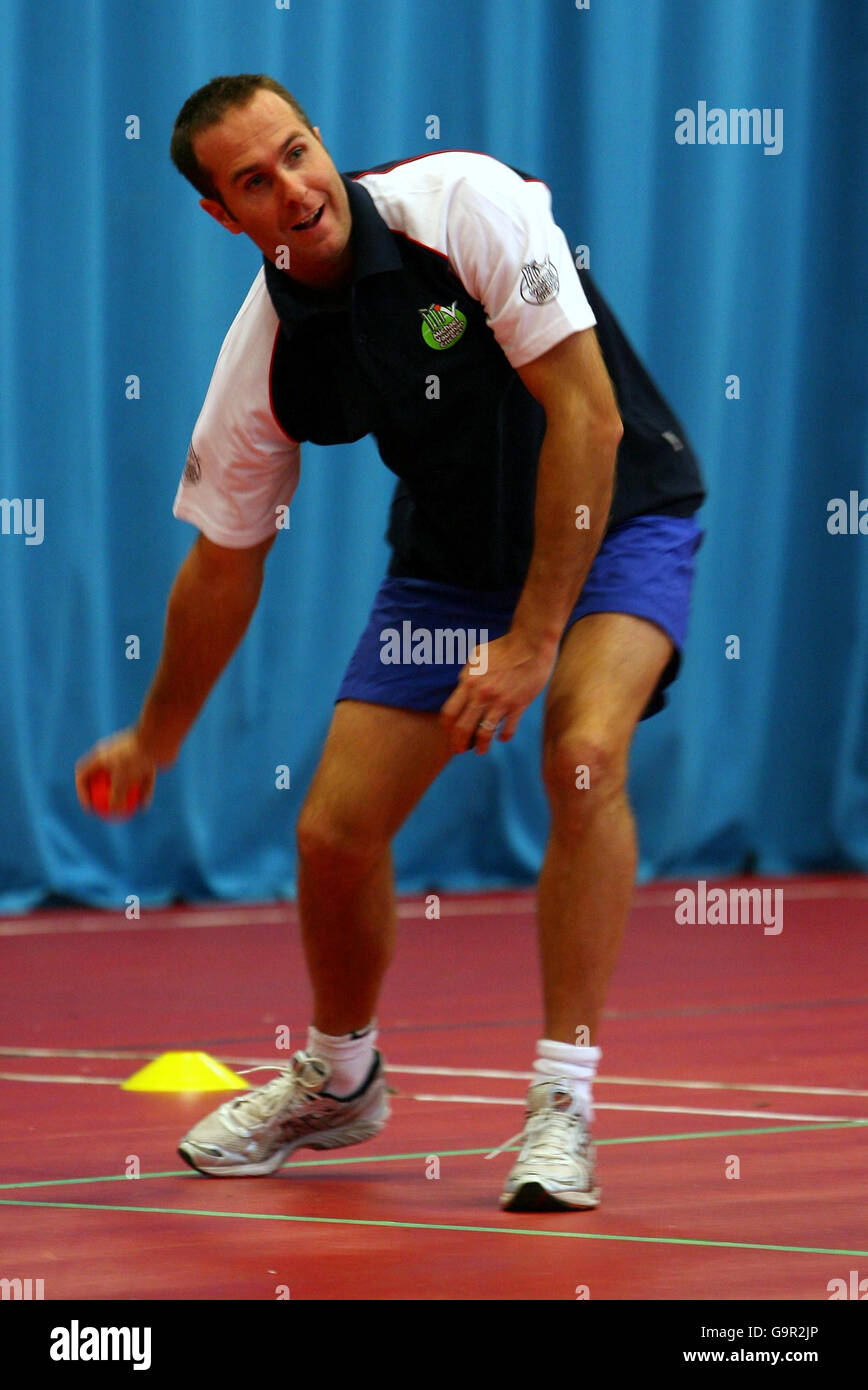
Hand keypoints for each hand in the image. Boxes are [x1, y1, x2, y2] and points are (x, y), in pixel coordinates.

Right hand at [75, 726, 159, 818]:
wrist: (157, 737)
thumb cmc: (135, 757)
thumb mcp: (122, 779)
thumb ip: (116, 796)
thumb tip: (113, 812)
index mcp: (101, 754)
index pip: (84, 773)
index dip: (82, 792)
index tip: (89, 808)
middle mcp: (113, 754)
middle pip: (104, 779)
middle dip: (103, 797)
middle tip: (106, 813)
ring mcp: (130, 756)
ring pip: (124, 781)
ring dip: (125, 797)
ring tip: (126, 814)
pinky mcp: (145, 759)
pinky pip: (142, 779)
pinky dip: (142, 792)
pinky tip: (144, 807)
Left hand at [439, 629, 556, 754]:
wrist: (531, 643)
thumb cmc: (504, 647)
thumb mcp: (477, 656)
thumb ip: (468, 672)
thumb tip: (461, 683)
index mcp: (468, 681)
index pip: (449, 712)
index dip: (447, 727)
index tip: (449, 733)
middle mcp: (481, 694)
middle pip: (463, 727)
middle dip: (458, 743)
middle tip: (460, 750)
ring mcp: (500, 702)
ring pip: (484, 734)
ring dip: (481, 746)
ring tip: (481, 750)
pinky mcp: (518, 705)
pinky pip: (508, 729)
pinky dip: (504, 736)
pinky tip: (503, 737)